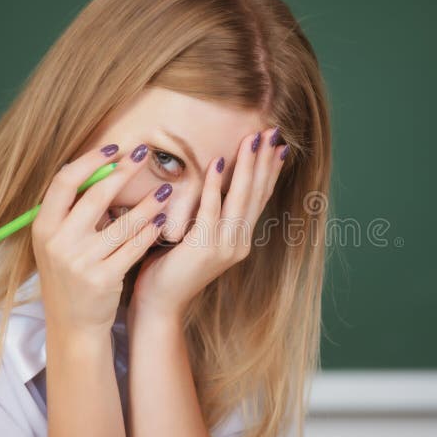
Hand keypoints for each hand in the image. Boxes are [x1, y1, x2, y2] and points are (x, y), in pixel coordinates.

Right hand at [31, 142, 170, 337]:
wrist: (72, 323)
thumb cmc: (70, 275)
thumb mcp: (57, 243)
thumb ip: (72, 212)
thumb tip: (102, 169)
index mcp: (44, 227)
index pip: (64, 181)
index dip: (91, 161)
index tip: (114, 149)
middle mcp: (58, 242)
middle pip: (96, 195)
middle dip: (124, 171)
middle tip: (144, 155)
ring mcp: (81, 262)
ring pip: (123, 222)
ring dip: (147, 203)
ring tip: (164, 190)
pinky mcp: (103, 279)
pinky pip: (134, 247)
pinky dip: (150, 232)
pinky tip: (162, 221)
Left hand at [129, 126, 287, 324]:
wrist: (160, 305)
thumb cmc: (170, 268)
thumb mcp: (197, 237)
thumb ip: (208, 214)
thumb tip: (212, 183)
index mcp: (239, 239)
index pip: (259, 197)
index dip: (269, 170)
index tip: (277, 145)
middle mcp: (239, 242)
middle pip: (256, 193)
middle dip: (263, 161)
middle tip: (270, 131)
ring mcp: (225, 246)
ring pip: (241, 198)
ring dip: (247, 166)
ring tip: (252, 139)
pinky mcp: (204, 248)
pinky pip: (212, 209)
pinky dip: (215, 184)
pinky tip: (217, 161)